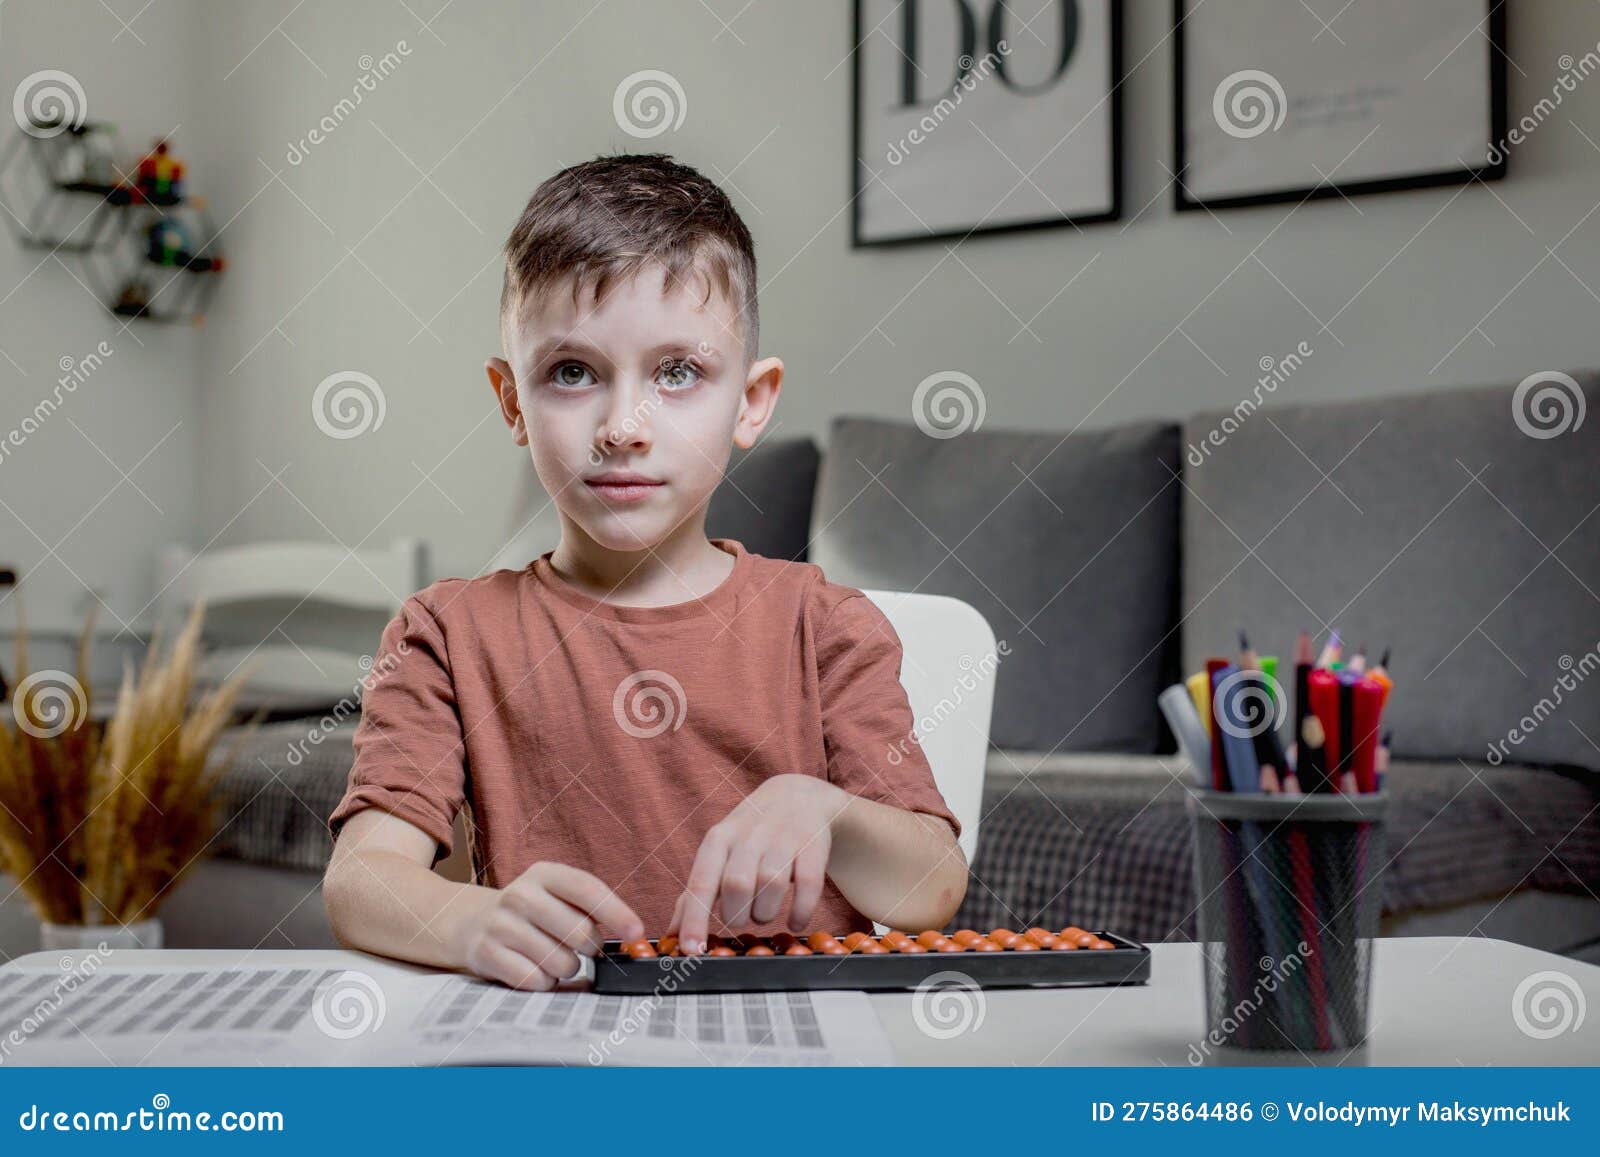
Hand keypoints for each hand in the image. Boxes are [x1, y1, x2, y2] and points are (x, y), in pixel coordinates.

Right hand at [448, 861, 642, 990]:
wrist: (471, 923)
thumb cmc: (532, 912)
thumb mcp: (555, 894)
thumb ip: (589, 906)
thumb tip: (631, 934)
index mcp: (544, 874)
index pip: (587, 889)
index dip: (616, 911)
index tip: (636, 932)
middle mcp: (520, 895)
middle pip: (580, 933)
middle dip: (591, 948)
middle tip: (580, 946)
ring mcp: (501, 926)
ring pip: (562, 963)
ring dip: (567, 968)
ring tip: (552, 956)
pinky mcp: (487, 956)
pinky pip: (537, 981)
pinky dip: (544, 982)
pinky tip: (534, 968)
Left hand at [669, 774, 848, 952]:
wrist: (797, 797)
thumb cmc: (750, 837)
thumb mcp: (719, 855)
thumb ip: (695, 894)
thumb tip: (671, 933)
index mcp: (719, 840)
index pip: (702, 882)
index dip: (695, 918)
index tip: (691, 950)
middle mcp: (749, 836)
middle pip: (737, 885)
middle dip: (737, 915)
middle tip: (742, 917)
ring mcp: (783, 838)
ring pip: (771, 884)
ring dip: (766, 913)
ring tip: (764, 914)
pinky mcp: (813, 845)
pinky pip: (807, 885)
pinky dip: (800, 912)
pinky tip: (795, 921)